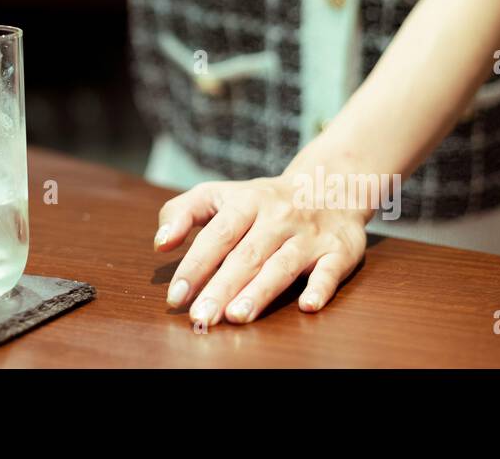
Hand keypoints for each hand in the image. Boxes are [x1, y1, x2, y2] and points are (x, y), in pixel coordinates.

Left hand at [154, 175, 367, 325]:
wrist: (330, 183)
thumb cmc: (262, 200)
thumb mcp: (220, 195)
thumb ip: (183, 212)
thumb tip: (160, 244)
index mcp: (247, 202)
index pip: (218, 235)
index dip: (195, 265)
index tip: (176, 296)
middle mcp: (278, 217)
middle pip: (247, 255)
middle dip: (221, 288)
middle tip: (201, 317)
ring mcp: (309, 235)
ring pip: (282, 266)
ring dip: (260, 292)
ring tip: (236, 317)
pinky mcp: (339, 251)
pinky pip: (330, 270)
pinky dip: (320, 287)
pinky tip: (307, 306)